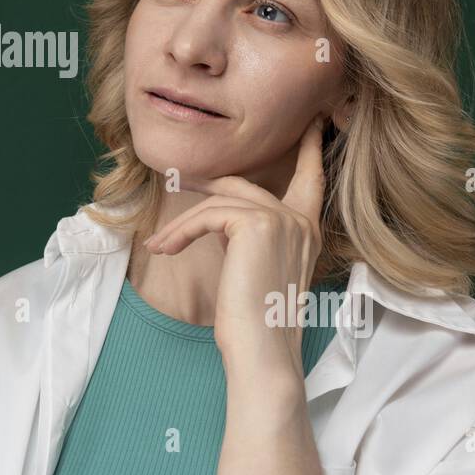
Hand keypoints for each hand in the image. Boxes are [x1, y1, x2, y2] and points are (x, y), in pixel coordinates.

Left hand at [141, 114, 327, 382]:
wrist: (262, 351)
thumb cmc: (255, 321)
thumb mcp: (259, 269)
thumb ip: (253, 237)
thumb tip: (221, 218)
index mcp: (307, 230)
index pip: (312, 178)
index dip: (311, 149)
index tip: (314, 123)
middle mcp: (300, 220)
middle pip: (242, 186)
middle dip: (205, 184)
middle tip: (177, 180)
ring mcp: (281, 219)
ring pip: (219, 202)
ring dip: (183, 224)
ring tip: (160, 244)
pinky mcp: (256, 224)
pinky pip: (207, 215)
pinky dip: (181, 231)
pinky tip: (165, 248)